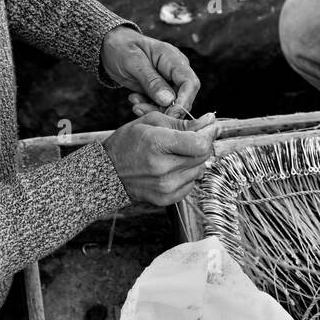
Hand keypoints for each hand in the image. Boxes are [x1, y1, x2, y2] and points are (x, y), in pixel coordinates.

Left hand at [101, 26, 200, 119]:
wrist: (110, 47)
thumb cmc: (121, 47)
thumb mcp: (133, 61)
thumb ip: (151, 81)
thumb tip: (169, 100)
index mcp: (173, 59)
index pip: (190, 83)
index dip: (184, 101)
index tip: (170, 112)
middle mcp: (175, 72)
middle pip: (182, 98)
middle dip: (164, 109)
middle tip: (140, 109)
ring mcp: (168, 82)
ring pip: (171, 106)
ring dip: (153, 109)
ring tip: (134, 103)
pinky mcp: (160, 91)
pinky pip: (160, 106)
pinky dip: (148, 107)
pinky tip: (134, 99)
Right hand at [101, 110, 216, 206]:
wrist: (108, 172)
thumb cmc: (128, 142)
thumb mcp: (151, 122)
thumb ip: (182, 123)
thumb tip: (209, 121)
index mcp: (157, 144)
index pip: (199, 144)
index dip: (209, 135)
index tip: (211, 127)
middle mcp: (163, 168)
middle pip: (202, 157)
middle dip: (202, 145)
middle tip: (193, 138)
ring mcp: (165, 186)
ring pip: (198, 171)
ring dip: (194, 160)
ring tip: (176, 154)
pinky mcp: (167, 199)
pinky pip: (190, 184)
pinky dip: (187, 174)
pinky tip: (172, 168)